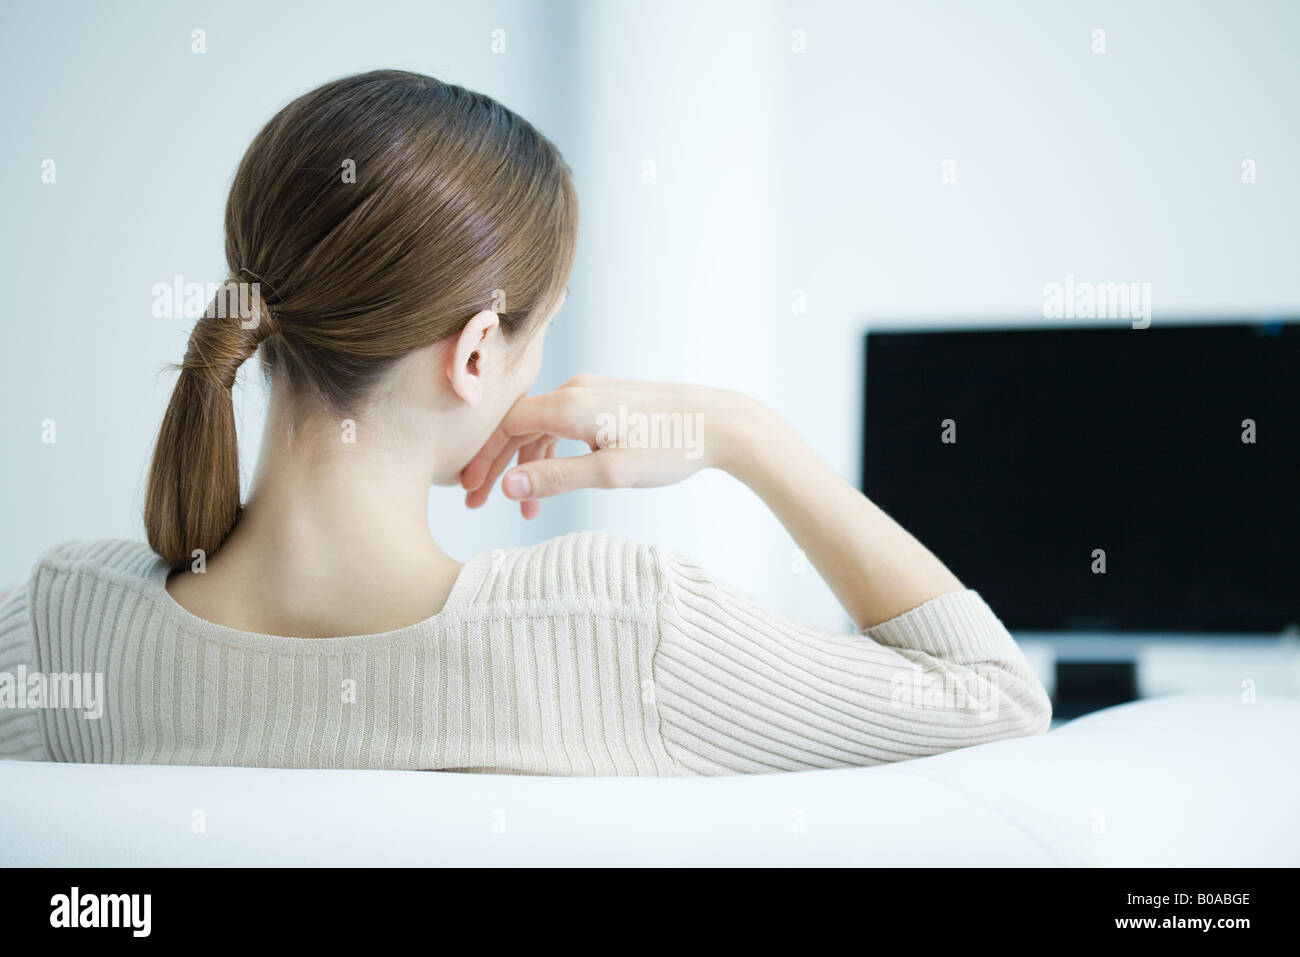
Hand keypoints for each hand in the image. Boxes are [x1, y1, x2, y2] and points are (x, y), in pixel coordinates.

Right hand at [460, 374, 750, 517]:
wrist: (720, 423)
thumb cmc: (670, 446)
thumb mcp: (610, 473)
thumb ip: (556, 478)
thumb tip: (506, 488)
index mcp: (569, 405)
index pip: (504, 427)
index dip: (482, 460)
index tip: (470, 494)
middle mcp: (575, 391)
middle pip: (516, 425)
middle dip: (495, 464)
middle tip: (478, 503)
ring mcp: (592, 393)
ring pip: (540, 426)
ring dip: (526, 464)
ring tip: (524, 509)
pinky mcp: (608, 401)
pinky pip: (563, 424)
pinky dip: (552, 453)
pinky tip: (556, 482)